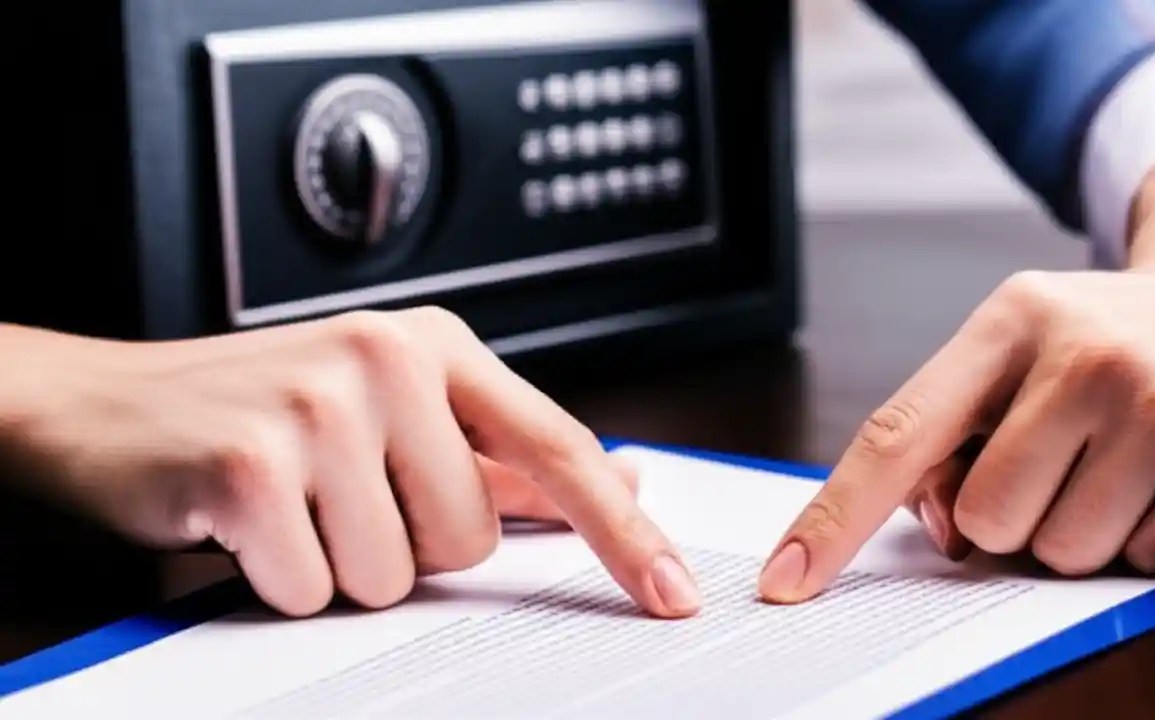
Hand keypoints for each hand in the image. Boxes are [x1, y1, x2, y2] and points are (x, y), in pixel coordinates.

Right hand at [0, 309, 700, 617]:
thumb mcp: (392, 411)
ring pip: (396, 575)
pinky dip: (281, 578)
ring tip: (294, 504)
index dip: (621, 531)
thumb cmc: (265, 410)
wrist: (112, 406)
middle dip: (407, 545)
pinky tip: (249, 522)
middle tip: (339, 495)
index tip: (670, 589)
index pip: (558, 449)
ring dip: (342, 564)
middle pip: (469, 539)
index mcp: (435, 346)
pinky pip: (316, 586)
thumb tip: (620, 476)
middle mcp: (388, 358)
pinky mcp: (254, 460)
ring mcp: (321, 404)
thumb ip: (502, 453)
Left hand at [758, 134, 1154, 602]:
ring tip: (1114, 464)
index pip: (898, 436)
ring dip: (1078, 532)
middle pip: (987, 521)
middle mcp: (1087, 354)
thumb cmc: (1101, 344)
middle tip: (1056, 462)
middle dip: (1010, 516)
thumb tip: (947, 534)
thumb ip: (952, 436)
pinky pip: (1147, 564)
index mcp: (1008, 321)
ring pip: (1064, 553)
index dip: (834, 519)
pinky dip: (1147, 539)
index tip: (787, 580)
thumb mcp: (1016, 353)